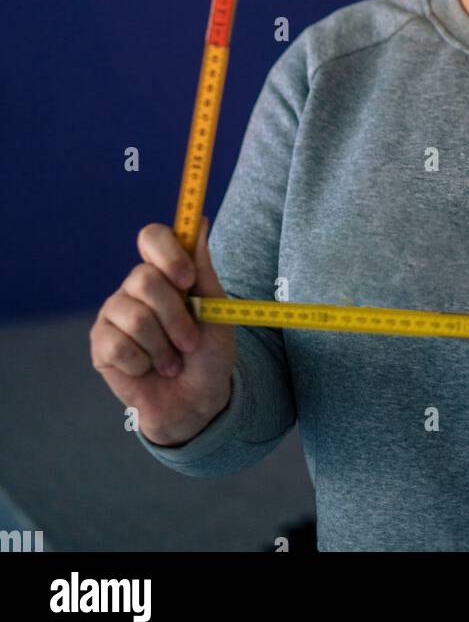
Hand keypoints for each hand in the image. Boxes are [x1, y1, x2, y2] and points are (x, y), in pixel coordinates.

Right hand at [90, 217, 235, 445]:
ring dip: (163, 347)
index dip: (168, 254)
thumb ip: (202, 267)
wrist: (197, 401)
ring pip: (134, 317)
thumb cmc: (208, 352)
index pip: (152, 237)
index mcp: (164, 272)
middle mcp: (135, 288)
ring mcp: (114, 314)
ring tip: (172, 361)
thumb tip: (199, 220)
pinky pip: (118, 345)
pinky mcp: (100, 345)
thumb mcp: (215, 309)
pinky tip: (148, 369)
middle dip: (175, 317)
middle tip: (190, 342)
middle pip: (144, 280)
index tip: (187, 280)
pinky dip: (143, 364)